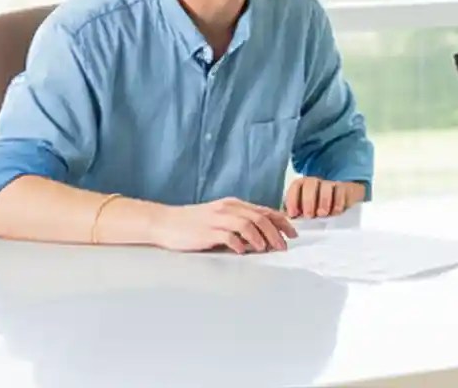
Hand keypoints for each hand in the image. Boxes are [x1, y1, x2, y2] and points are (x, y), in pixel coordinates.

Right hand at [150, 197, 296, 253]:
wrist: (165, 222)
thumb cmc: (193, 223)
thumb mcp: (220, 218)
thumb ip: (240, 223)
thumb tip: (263, 236)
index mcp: (234, 205)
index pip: (264, 211)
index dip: (282, 222)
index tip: (292, 234)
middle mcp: (228, 209)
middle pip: (260, 218)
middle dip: (276, 233)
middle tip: (283, 247)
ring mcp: (217, 219)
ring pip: (248, 225)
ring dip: (261, 238)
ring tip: (266, 250)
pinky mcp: (207, 231)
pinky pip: (229, 236)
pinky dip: (239, 244)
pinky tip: (243, 252)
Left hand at [285, 177, 365, 218]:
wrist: (338, 204)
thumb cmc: (315, 210)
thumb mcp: (303, 212)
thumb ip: (294, 214)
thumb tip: (284, 220)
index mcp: (302, 186)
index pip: (296, 187)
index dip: (292, 199)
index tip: (293, 214)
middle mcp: (316, 183)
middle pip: (310, 184)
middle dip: (308, 200)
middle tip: (309, 215)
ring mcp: (330, 184)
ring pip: (326, 186)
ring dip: (324, 201)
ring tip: (322, 214)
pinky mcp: (344, 189)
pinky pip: (341, 190)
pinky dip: (338, 202)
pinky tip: (336, 213)